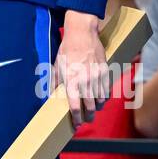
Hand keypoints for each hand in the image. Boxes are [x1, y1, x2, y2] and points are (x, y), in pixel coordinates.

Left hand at [53, 10, 109, 126]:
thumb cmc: (67, 50)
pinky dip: (104, 98)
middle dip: (88, 117)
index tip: (77, 124)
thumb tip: (50, 93)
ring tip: (94, 111)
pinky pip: (107, 90)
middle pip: (90, 106)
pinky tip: (101, 100)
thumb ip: (54, 81)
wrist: (82, 34)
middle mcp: (85, 81)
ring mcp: (97, 77)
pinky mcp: (105, 71)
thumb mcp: (57, 65)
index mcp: (71, 81)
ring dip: (97, 108)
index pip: (75, 107)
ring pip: (100, 100)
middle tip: (87, 120)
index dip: (77, 118)